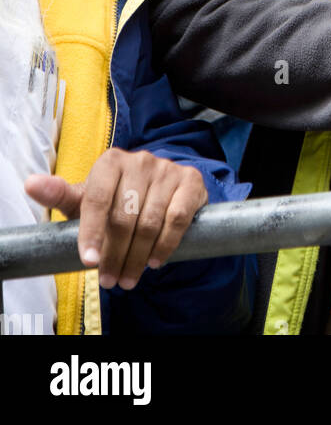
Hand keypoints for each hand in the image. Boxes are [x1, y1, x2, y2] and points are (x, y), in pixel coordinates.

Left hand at [25, 149, 207, 289]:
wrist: (158, 191)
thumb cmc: (115, 199)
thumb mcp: (86, 198)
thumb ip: (59, 194)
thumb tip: (31, 184)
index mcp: (111, 161)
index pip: (98, 199)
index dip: (92, 233)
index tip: (88, 262)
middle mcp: (140, 160)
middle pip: (124, 216)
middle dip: (115, 254)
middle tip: (110, 280)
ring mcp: (167, 169)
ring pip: (150, 221)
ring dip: (138, 257)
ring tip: (129, 278)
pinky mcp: (190, 181)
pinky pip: (177, 218)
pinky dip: (165, 244)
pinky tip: (155, 261)